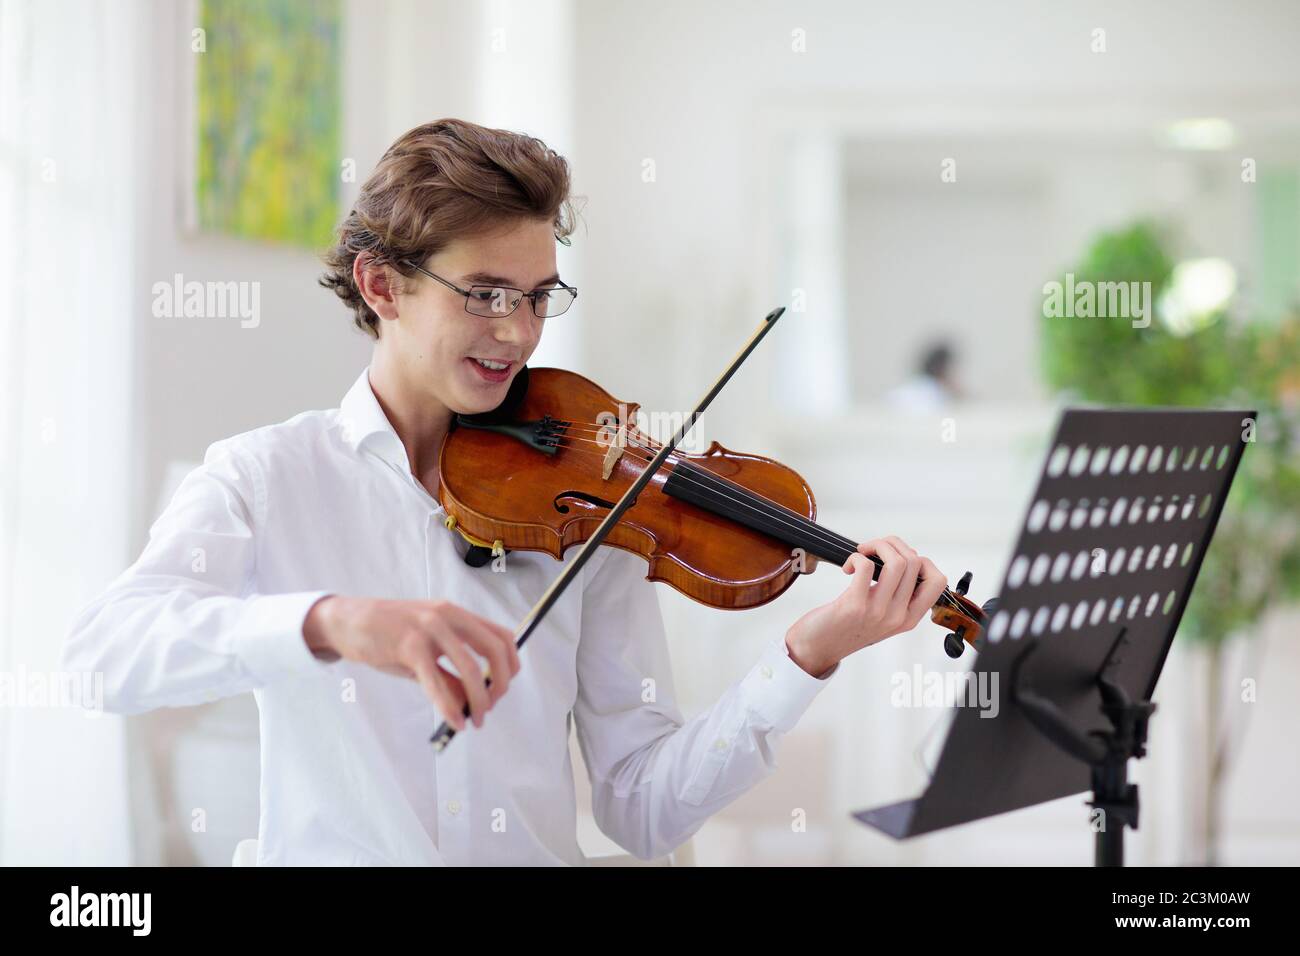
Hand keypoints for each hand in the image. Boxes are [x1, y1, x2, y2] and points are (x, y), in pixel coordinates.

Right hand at [302, 596, 519, 731]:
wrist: (348, 621)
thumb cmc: (390, 636)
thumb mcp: (426, 649)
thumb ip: (450, 672)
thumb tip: (473, 702)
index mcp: (456, 613)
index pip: (502, 636)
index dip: (510, 664)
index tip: (502, 687)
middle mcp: (448, 615)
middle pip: (494, 650)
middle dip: (499, 684)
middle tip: (490, 707)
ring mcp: (429, 629)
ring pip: (470, 668)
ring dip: (479, 700)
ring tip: (475, 720)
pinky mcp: (409, 646)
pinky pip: (437, 682)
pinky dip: (449, 707)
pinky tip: (454, 722)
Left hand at [784, 536, 947, 676]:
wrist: (817, 649)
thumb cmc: (846, 629)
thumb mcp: (883, 618)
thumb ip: (897, 597)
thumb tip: (901, 558)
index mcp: (909, 618)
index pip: (938, 581)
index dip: (922, 560)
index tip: (898, 559)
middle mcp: (898, 616)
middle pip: (915, 563)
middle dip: (893, 544)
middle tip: (873, 549)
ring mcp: (878, 612)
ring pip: (897, 562)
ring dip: (878, 546)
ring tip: (862, 553)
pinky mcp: (854, 606)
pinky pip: (866, 567)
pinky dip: (857, 557)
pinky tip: (848, 567)